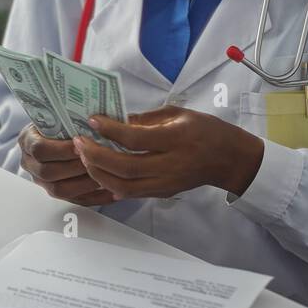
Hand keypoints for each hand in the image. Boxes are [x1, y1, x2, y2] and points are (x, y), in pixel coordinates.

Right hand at [18, 123, 117, 205]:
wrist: (57, 132)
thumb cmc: (61, 121)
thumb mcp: (59, 115)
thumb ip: (69, 119)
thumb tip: (93, 121)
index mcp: (28, 141)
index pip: (40, 149)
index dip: (61, 149)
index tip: (80, 144)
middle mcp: (30, 163)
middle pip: (48, 172)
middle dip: (75, 167)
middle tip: (97, 161)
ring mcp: (42, 181)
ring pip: (59, 190)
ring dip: (84, 184)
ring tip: (104, 175)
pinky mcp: (57, 193)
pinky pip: (74, 200)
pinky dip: (94, 198)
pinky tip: (110, 191)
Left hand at [73, 106, 263, 199]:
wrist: (229, 159)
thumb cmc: (206, 130)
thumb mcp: (179, 114)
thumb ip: (146, 119)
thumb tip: (116, 121)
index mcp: (177, 139)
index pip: (137, 139)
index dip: (111, 130)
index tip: (93, 120)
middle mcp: (171, 164)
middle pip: (126, 167)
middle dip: (96, 156)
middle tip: (79, 142)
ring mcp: (166, 183)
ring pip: (124, 186)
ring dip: (99, 173)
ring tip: (84, 157)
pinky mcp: (162, 192)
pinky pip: (130, 193)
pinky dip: (110, 183)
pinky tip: (98, 171)